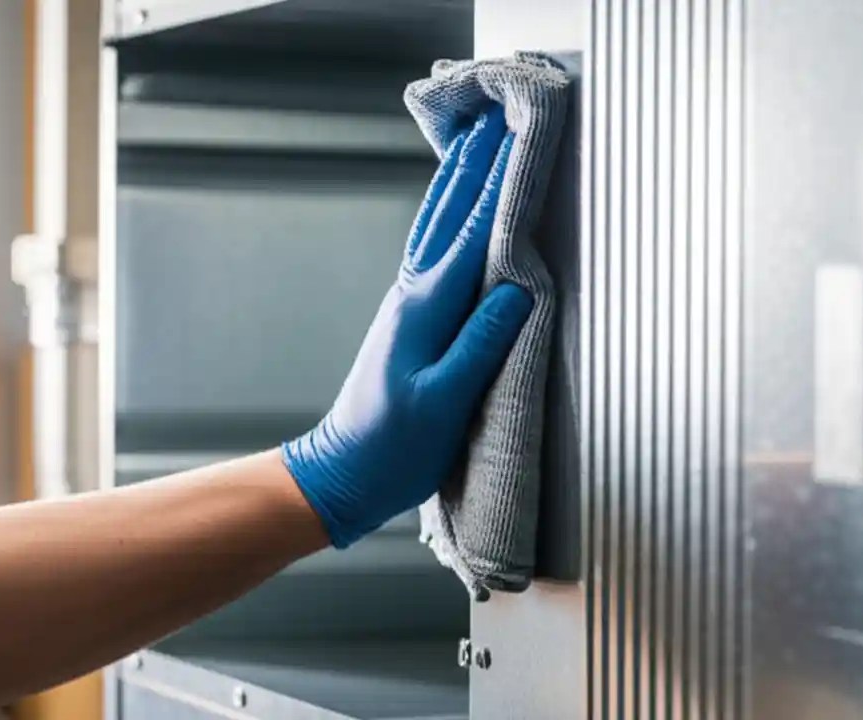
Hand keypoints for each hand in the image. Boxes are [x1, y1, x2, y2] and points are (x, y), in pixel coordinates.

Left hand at [282, 108, 530, 547]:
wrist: (344, 471)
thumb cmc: (395, 447)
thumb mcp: (445, 402)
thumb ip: (481, 344)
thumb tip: (518, 288)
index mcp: (427, 308)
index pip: (474, 233)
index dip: (500, 184)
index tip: (518, 139)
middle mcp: (414, 294)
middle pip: (450, 214)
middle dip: (475, 164)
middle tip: (497, 117)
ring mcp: (409, 303)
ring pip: (436, 225)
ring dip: (457, 181)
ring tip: (474, 141)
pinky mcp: (410, 319)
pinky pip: (433, 249)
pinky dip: (447, 216)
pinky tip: (454, 209)